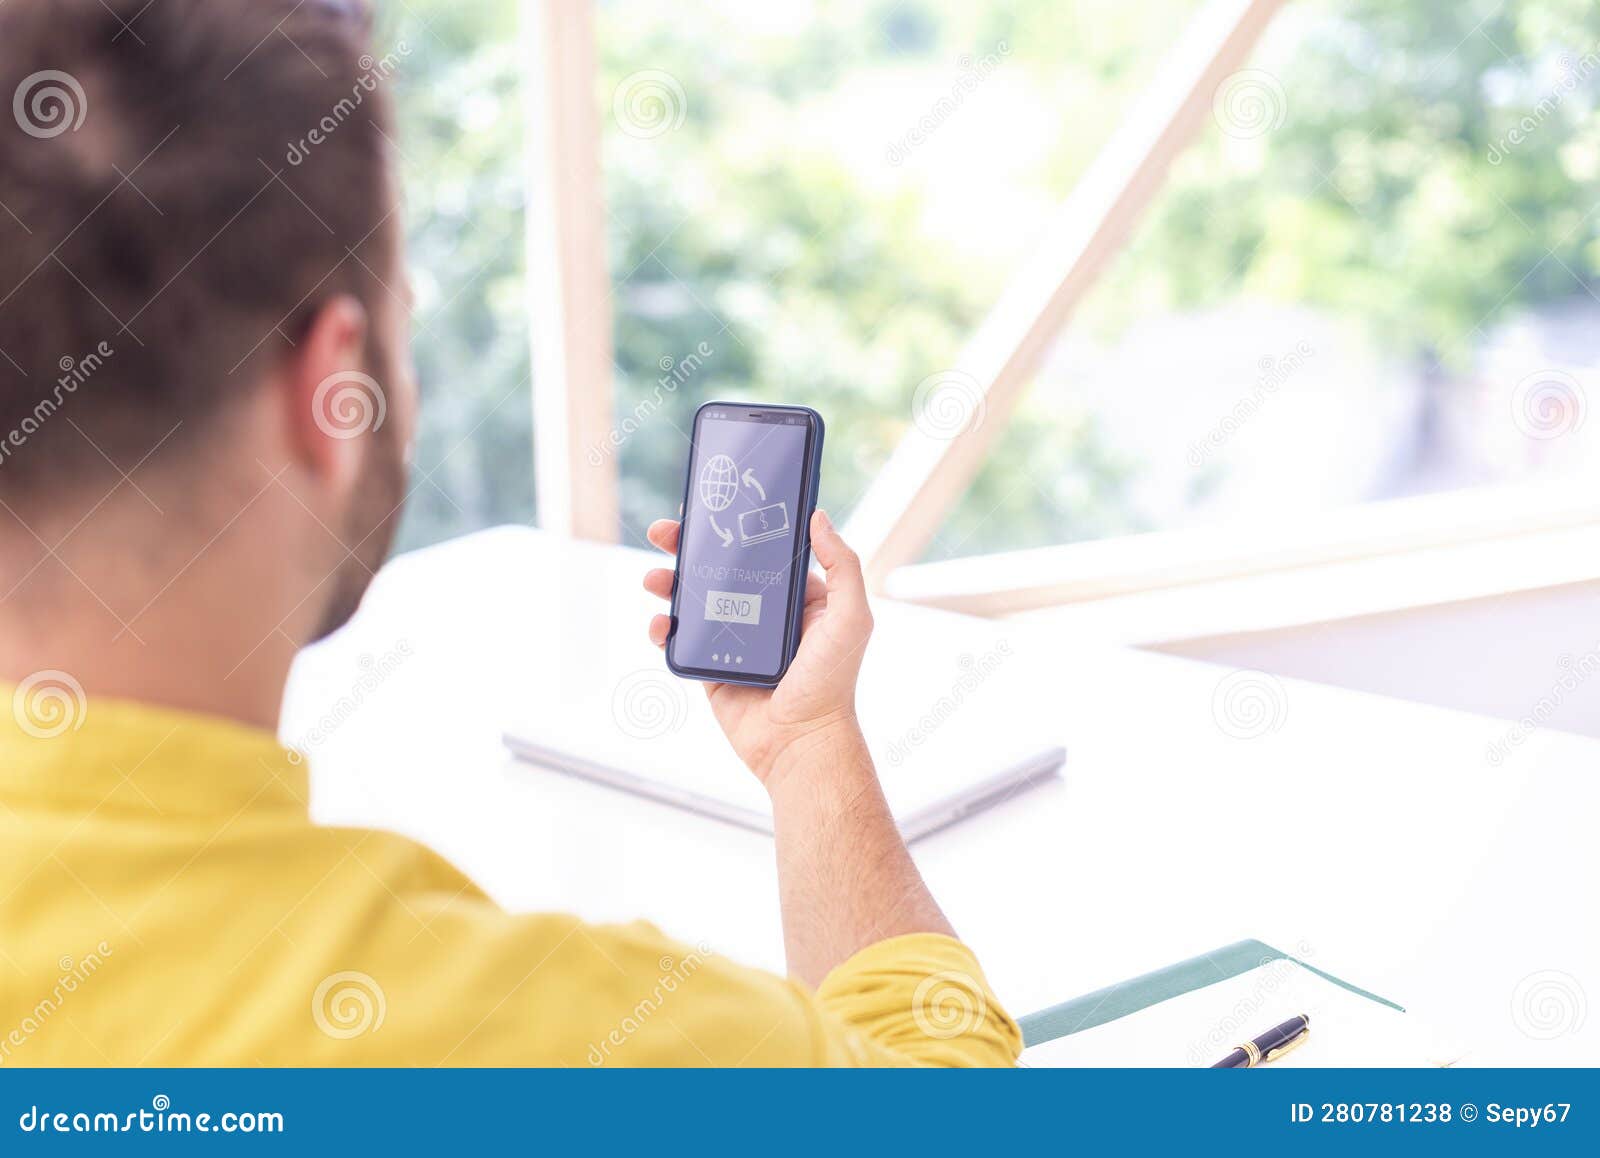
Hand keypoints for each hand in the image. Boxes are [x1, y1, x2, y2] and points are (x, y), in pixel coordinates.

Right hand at [643, 509, 873, 789]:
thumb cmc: (832, 682)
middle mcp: (763, 613)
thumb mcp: (850, 618)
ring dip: (668, 583)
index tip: (711, 506)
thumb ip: (842, 566)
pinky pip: (680, 640)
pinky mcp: (711, 666)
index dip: (734, 526)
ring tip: (655, 578)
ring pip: (693, 599)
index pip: (761, 550)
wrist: (800, 743)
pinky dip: (663, 628)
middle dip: (688, 547)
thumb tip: (818, 517)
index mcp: (795, 597)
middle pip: (718, 568)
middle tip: (664, 533)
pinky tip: (660, 623)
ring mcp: (734, 639)